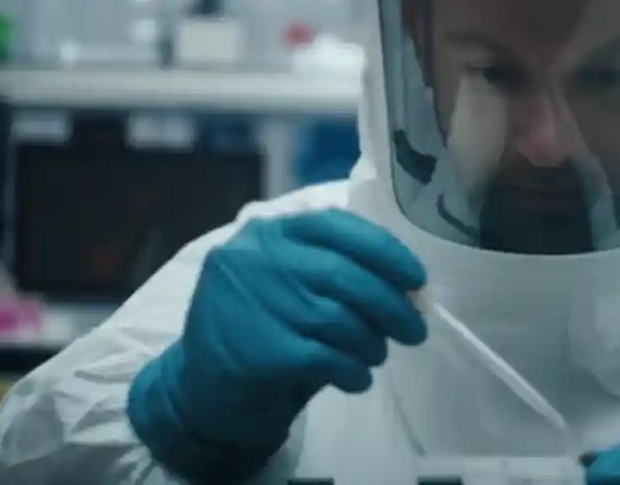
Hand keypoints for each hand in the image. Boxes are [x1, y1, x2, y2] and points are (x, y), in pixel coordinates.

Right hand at [127, 210, 426, 481]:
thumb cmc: (263, 330)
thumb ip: (341, 274)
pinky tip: (355, 378)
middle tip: (414, 329)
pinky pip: (327, 357)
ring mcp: (250, 301)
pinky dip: (352, 370)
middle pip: (346, 276)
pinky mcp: (256, 349)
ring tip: (376, 355)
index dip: (387, 252)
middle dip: (392, 306)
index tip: (416, 279)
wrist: (202, 392)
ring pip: (340, 319)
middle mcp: (254, 258)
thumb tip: (411, 288)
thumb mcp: (294, 287)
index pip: (339, 227)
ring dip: (371, 343)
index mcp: (268, 233)